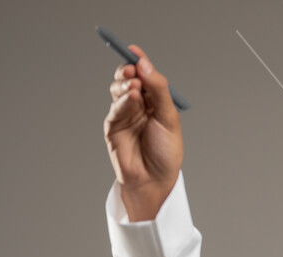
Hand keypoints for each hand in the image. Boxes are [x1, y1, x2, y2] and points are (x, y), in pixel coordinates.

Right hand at [103, 44, 184, 221]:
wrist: (154, 179)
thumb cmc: (165, 151)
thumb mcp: (168, 117)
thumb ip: (158, 90)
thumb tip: (146, 65)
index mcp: (155, 100)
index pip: (145, 75)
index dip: (139, 61)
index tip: (134, 50)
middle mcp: (139, 104)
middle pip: (128, 78)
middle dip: (128, 70)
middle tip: (133, 68)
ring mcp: (125, 114)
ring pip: (118, 89)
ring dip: (125, 84)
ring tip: (135, 87)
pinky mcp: (113, 125)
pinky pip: (115, 107)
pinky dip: (122, 100)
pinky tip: (131, 97)